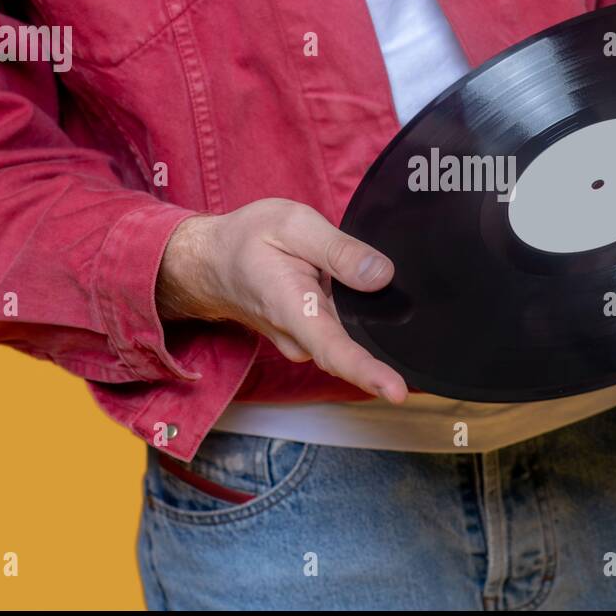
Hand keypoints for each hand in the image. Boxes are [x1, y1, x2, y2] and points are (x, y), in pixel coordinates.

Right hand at [156, 199, 407, 401]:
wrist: (211, 261)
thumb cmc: (247, 241)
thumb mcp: (293, 225)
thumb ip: (340, 250)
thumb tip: (381, 275)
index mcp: (293, 309)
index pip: (335, 351)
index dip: (369, 374)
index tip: (397, 391)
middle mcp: (299, 337)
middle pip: (353, 348)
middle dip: (384, 336)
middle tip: (404, 304)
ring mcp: (304, 341)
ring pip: (349, 336)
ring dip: (367, 318)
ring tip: (361, 282)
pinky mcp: (310, 337)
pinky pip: (342, 331)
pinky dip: (356, 316)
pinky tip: (360, 295)